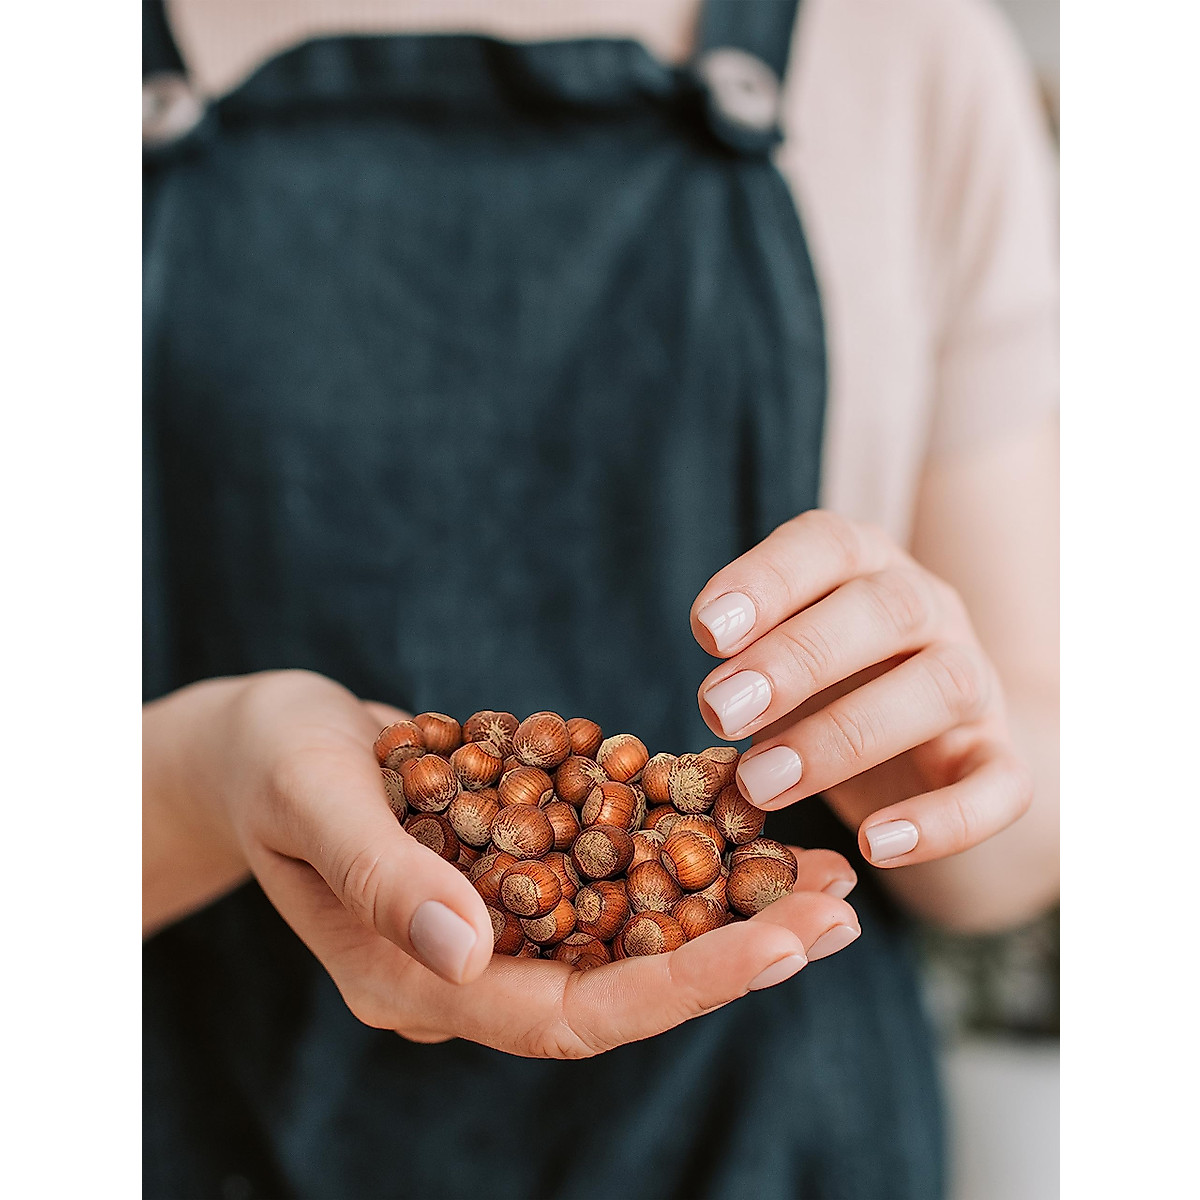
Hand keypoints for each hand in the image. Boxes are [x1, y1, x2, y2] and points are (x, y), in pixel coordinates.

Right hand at [150, 670, 861, 1056]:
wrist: (261, 743)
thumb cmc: (270, 764)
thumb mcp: (313, 796)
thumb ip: (382, 875)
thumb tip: (468, 952)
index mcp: (418, 980)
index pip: (569, 1012)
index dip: (679, 987)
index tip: (778, 946)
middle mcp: (472, 970)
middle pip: (624, 985)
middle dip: (735, 953)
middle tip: (838, 910)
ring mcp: (497, 923)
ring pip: (630, 933)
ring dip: (726, 906)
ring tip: (820, 875)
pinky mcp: (514, 873)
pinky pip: (608, 876)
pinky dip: (678, 855)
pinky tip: (742, 822)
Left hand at [690, 510, 1032, 867]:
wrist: (924, 739)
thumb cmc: (820, 683)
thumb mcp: (777, 655)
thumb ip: (748, 661)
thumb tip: (719, 696)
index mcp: (866, 564)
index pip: (829, 544)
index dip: (768, 581)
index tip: (707, 631)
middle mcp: (930, 609)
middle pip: (887, 609)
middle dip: (797, 659)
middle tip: (719, 710)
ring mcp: (977, 681)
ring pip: (942, 689)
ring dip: (845, 737)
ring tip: (760, 782)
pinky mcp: (1000, 756)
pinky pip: (1001, 784)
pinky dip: (945, 821)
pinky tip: (874, 847)